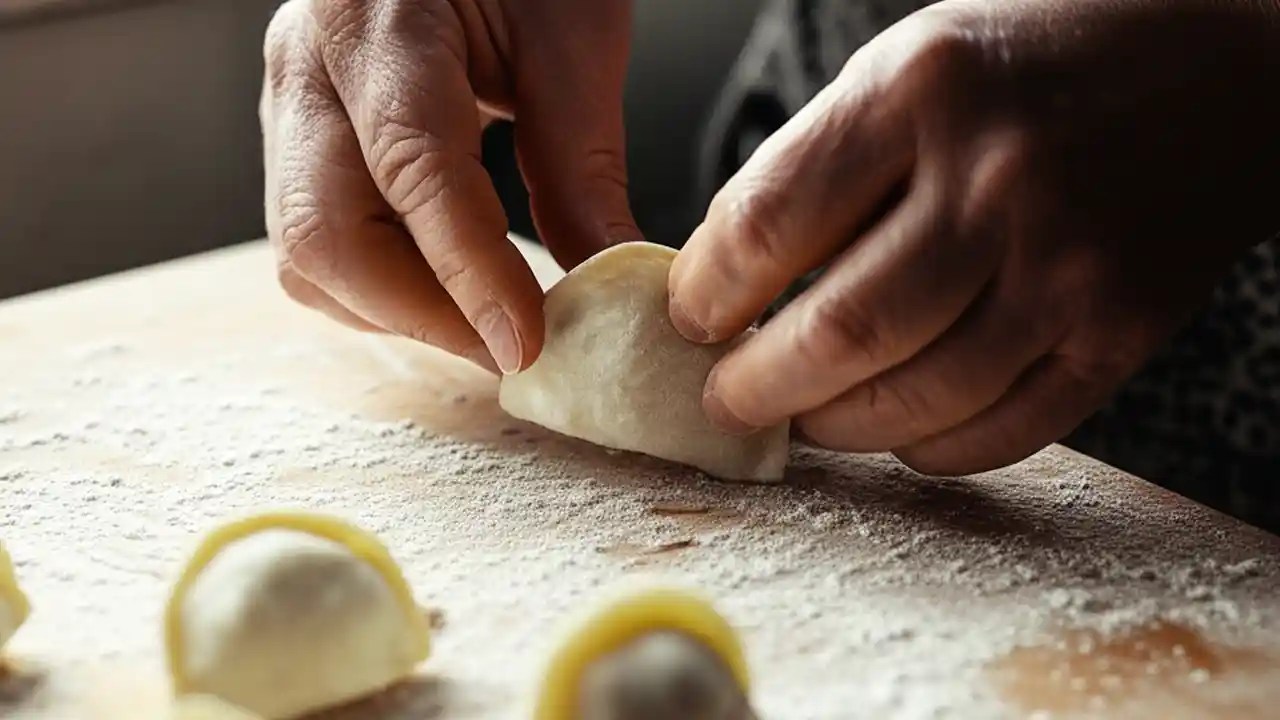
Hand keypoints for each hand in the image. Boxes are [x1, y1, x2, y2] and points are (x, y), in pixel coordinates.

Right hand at [261, 0, 639, 372]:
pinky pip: (316, 242)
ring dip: (400, 311)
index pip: (413, 169)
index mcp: (378, 20)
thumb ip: (580, 163)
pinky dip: (383, 287)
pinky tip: (446, 288)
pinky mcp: (297, 138)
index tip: (527, 344)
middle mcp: (308, 65)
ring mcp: (290, 104)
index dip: (468, 274)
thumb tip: (602, 285)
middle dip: (424, 314)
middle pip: (326, 232)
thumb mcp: (571, 35)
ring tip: (487, 323)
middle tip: (513, 349)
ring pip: (308, 254)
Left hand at [669, 0, 1279, 474]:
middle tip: (728, 397)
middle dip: (759, 386)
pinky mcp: (1120, 329)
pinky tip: (900, 430)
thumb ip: (822, 166)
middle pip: (841, 330)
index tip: (692, 319)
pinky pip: (1003, 429)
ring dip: (836, 427)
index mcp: (920, 92)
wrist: (1216, 69)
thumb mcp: (909, 69)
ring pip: (917, 397)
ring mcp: (1067, 263)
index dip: (709, 292)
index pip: (771, 222)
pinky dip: (931, 447)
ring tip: (804, 418)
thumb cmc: (1032, 70)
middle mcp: (996, 179)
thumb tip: (734, 286)